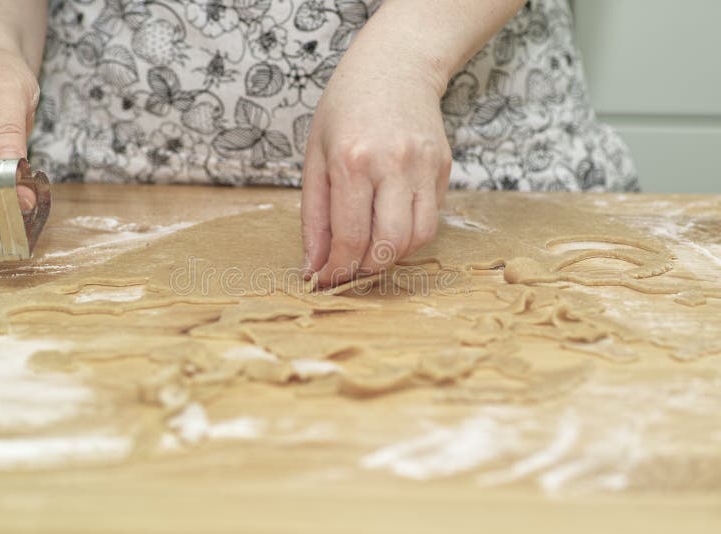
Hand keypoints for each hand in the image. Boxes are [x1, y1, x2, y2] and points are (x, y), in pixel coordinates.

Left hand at [301, 46, 451, 287]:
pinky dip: (410, 233)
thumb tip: (315, 266)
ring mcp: (424, 166)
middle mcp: (393, 165)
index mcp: (352, 161)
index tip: (327, 281)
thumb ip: (314, 216)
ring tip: (371, 247)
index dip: (338, 270)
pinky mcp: (443, 167)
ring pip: (418, 239)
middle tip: (350, 269)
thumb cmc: (346, 108)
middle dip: (367, 269)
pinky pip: (431, 218)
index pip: (349, 238)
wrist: (395, 65)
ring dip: (393, 255)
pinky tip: (390, 220)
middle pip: (389, 246)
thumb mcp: (315, 157)